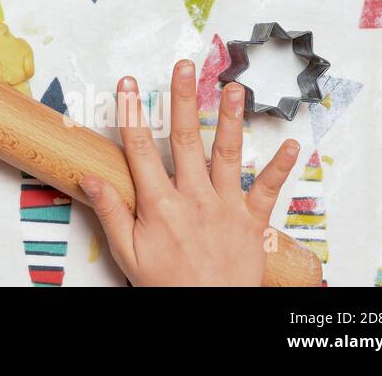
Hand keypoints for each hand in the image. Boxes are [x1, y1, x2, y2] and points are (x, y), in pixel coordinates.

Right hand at [81, 62, 299, 285]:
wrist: (211, 314)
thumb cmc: (168, 286)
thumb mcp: (128, 254)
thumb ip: (110, 212)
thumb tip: (89, 178)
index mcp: (159, 205)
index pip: (139, 149)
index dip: (132, 113)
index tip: (129, 83)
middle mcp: (193, 198)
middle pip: (184, 139)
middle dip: (183, 99)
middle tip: (184, 66)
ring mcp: (225, 206)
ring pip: (226, 154)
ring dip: (229, 118)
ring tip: (233, 88)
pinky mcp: (252, 221)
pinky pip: (268, 189)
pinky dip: (280, 167)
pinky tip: (292, 143)